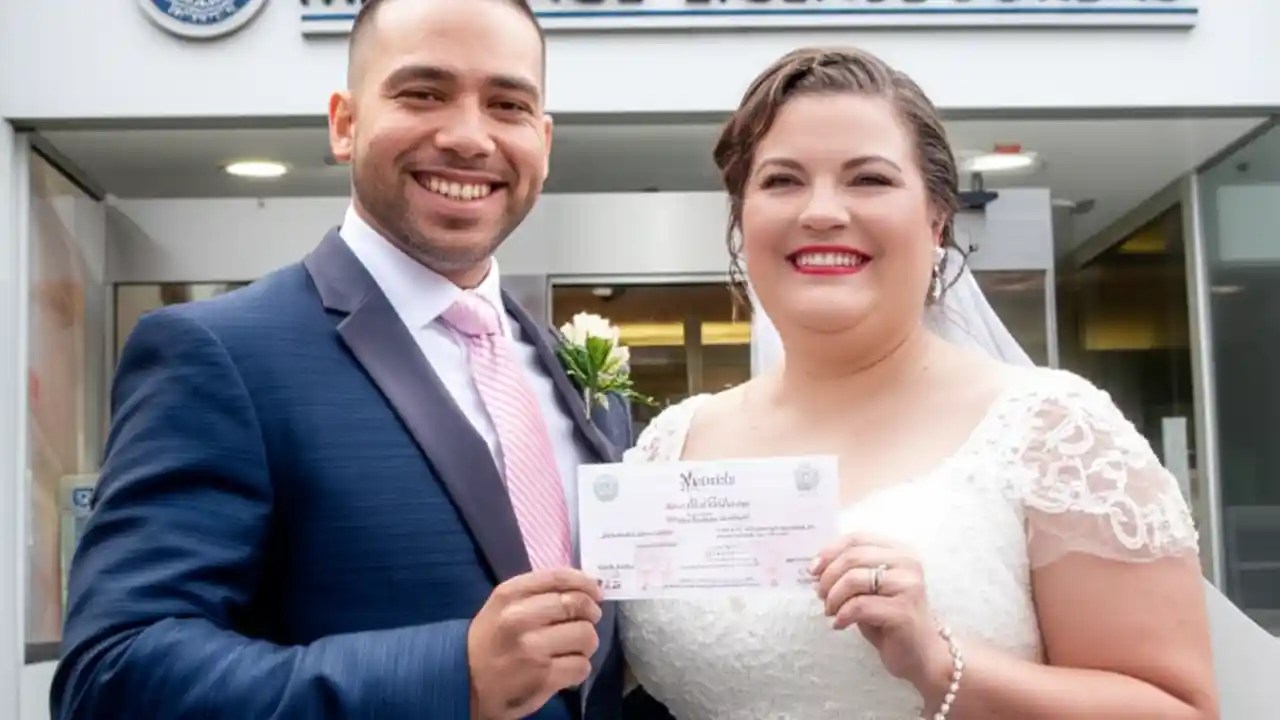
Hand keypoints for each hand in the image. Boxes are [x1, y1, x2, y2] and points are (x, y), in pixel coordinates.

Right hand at [468, 568, 602, 719]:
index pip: (559, 578)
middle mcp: (520, 618)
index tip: (595, 592)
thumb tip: (585, 588)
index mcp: (510, 594)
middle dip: (590, 614)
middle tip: (587, 621)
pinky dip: (580, 667)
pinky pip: (581, 666)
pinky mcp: (542, 677)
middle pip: (578, 605)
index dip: (585, 583)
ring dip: (586, 643)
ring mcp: (532, 649)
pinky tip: (567, 668)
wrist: (464, 681)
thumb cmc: (490, 641)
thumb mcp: (503, 605)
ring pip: (586, 636)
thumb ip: (539, 592)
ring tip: (574, 648)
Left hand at [811, 534, 951, 691]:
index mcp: (900, 552)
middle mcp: (908, 564)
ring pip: (854, 579)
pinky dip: (842, 615)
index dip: (830, 551)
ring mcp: (908, 586)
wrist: (920, 655)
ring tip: (830, 611)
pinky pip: (859, 606)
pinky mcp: (903, 611)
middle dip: (828, 576)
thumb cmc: (890, 620)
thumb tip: (815, 567)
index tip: (812, 569)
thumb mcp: (868, 590)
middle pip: (853, 556)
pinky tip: (840, 624)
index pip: (857, 538)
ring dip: (833, 597)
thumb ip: (850, 572)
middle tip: (820, 595)